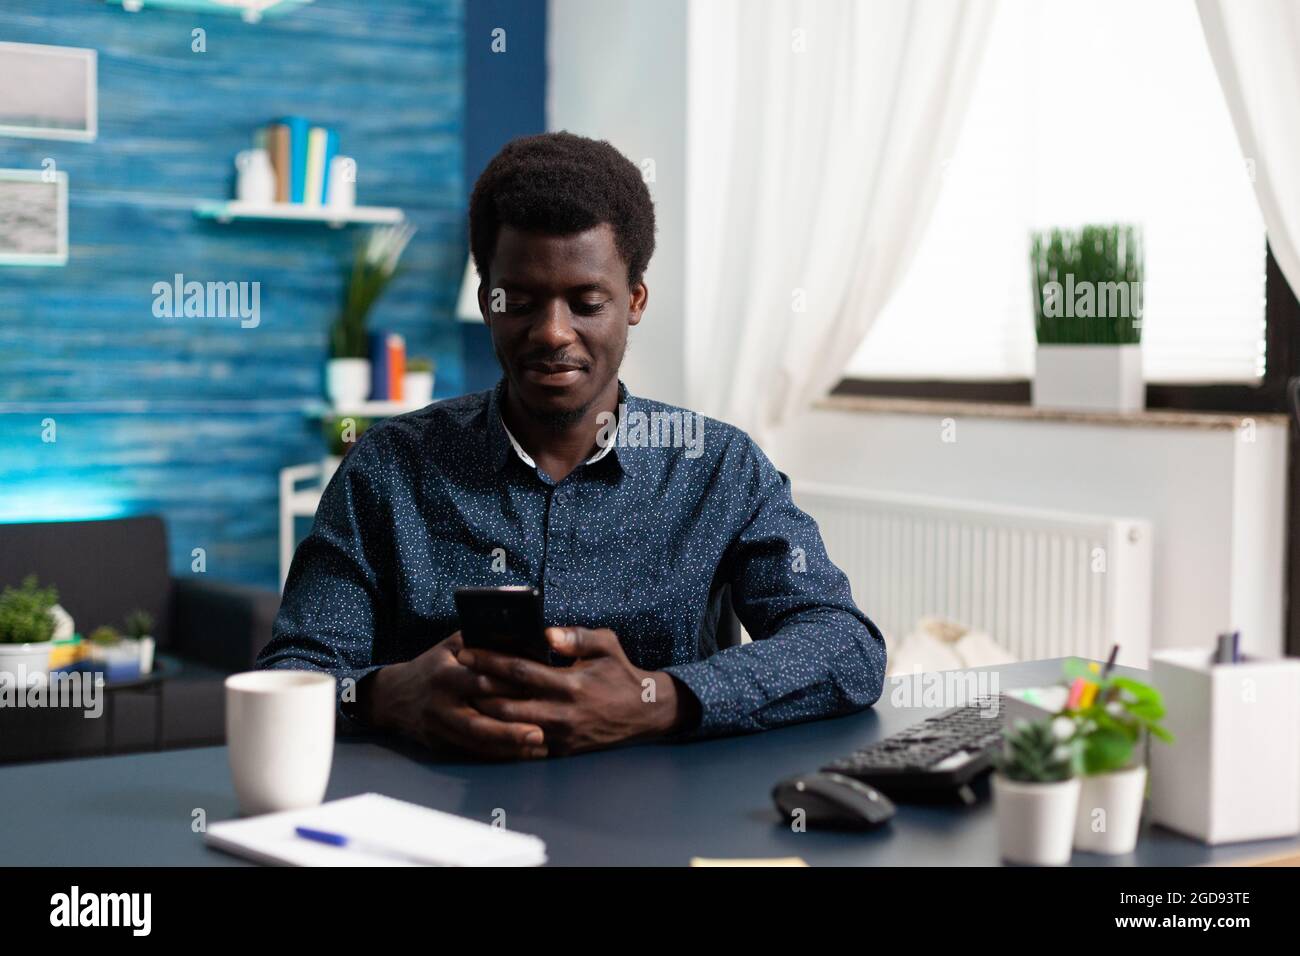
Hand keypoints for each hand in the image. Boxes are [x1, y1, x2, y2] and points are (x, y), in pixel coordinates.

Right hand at [362, 631, 548, 759]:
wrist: (393, 696)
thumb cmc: (433, 664)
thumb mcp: (453, 645)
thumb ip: (482, 640)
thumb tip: (522, 636)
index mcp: (445, 675)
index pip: (480, 682)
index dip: (509, 688)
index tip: (538, 692)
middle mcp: (440, 704)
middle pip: (478, 720)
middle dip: (509, 728)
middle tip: (542, 732)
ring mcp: (439, 727)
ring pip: (476, 742)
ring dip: (508, 748)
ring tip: (539, 748)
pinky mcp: (440, 744)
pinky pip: (472, 753)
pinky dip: (498, 756)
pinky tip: (521, 755)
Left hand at [457, 627, 698, 755]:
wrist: (645, 713)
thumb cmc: (621, 674)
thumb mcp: (606, 645)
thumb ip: (576, 636)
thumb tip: (546, 632)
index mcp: (570, 683)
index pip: (520, 670)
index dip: (490, 661)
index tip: (467, 652)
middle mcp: (561, 712)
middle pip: (505, 704)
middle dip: (476, 690)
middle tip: (455, 678)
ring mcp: (560, 735)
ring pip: (510, 728)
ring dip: (484, 715)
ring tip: (463, 699)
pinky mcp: (562, 750)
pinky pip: (524, 746)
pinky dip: (503, 736)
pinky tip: (485, 725)